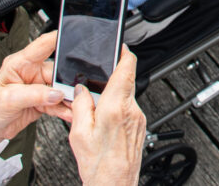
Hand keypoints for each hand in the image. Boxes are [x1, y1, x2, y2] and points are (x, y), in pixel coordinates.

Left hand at [0, 32, 72, 148]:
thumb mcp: (9, 99)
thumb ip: (34, 95)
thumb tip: (56, 94)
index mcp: (20, 63)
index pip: (42, 45)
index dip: (57, 38)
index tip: (73, 35)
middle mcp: (30, 72)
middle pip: (57, 71)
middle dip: (66, 82)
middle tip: (72, 93)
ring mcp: (37, 87)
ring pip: (60, 89)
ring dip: (67, 99)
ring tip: (71, 107)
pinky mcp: (42, 101)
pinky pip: (58, 103)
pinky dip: (64, 109)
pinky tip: (67, 113)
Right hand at [68, 47, 144, 185]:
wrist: (114, 185)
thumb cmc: (98, 165)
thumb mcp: (78, 133)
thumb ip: (80, 105)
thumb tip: (81, 89)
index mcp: (115, 106)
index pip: (127, 68)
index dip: (124, 53)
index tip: (119, 46)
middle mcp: (131, 110)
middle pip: (126, 81)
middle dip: (111, 80)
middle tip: (96, 85)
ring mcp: (138, 118)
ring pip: (126, 96)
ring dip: (113, 97)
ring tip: (97, 113)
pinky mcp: (140, 127)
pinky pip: (128, 109)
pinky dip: (117, 110)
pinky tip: (105, 125)